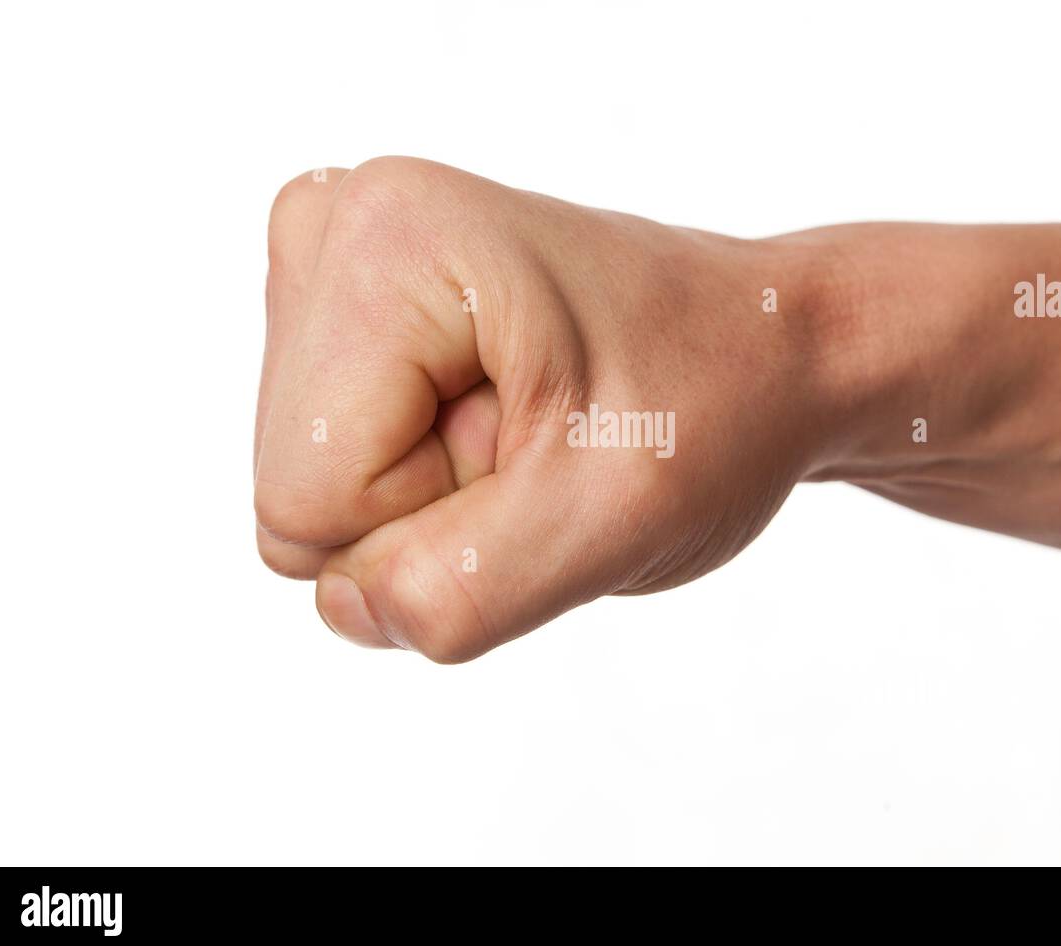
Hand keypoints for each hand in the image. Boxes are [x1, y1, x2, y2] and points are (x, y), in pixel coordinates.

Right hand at [255, 158, 829, 660]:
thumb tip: (343, 603)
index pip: (308, 500)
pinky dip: (427, 474)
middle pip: (294, 492)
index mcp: (386, 243)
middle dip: (431, 508)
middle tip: (544, 443)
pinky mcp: (350, 310)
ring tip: (535, 425)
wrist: (766, 352)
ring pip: (310, 489)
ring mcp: (337, 264)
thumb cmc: (712, 407)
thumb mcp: (607, 518)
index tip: (543, 451)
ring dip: (436, 495)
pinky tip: (504, 414)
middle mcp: (337, 227)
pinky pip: (332, 468)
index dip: (438, 520)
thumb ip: (457, 588)